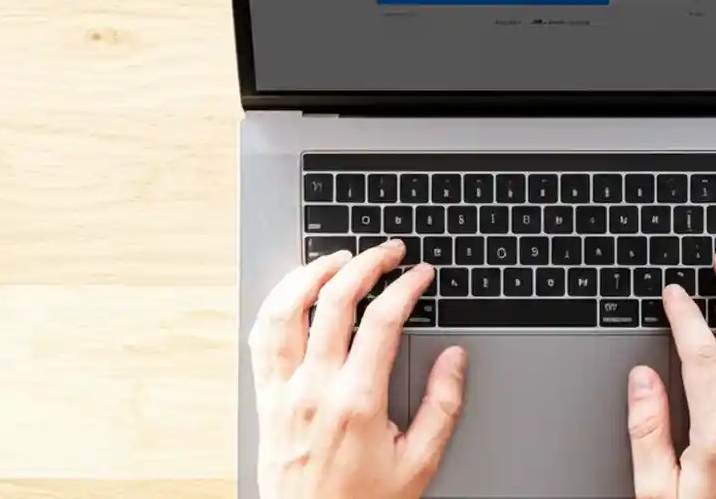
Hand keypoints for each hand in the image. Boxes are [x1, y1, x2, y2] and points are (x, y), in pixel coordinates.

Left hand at [248, 239, 465, 498]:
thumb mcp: (419, 463)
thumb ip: (443, 406)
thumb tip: (455, 359)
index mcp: (358, 402)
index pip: (383, 320)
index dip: (407, 286)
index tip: (421, 273)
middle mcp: (315, 389)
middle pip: (335, 299)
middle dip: (367, 262)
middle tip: (389, 251)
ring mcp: (283, 391)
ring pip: (286, 309)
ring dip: (313, 272)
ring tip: (340, 258)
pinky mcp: (264, 398)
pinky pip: (260, 337)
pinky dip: (276, 303)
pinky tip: (296, 291)